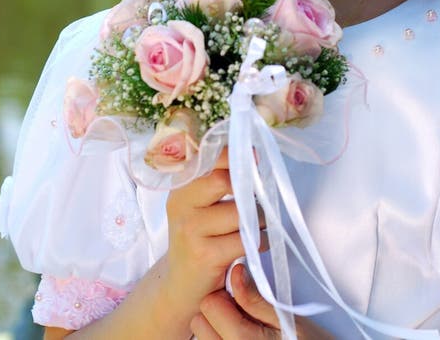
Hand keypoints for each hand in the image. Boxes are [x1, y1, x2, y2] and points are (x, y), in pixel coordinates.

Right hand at [164, 148, 267, 318]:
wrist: (179, 284)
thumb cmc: (198, 237)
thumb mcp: (197, 205)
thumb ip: (214, 180)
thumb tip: (251, 157)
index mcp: (180, 188)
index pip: (207, 159)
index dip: (233, 155)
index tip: (255, 158)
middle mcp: (181, 205)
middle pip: (223, 181)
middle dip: (248, 190)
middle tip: (257, 200)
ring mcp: (190, 231)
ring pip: (240, 213)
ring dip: (259, 219)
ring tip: (256, 225)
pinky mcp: (204, 256)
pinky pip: (245, 241)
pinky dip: (260, 241)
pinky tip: (254, 244)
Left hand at [190, 264, 334, 338]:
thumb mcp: (290, 321)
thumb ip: (257, 299)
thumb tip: (234, 272)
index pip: (210, 305)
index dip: (226, 291)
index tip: (243, 289)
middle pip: (200, 321)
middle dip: (218, 308)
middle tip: (243, 307)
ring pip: (202, 336)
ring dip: (217, 326)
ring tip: (242, 323)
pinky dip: (221, 338)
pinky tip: (242, 335)